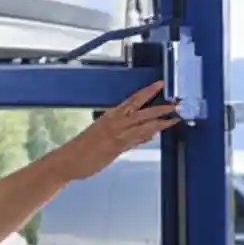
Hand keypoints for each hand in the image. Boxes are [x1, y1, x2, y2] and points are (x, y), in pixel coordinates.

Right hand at [49, 80, 179, 180]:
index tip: (160, 84)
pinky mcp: (115, 146)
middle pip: (141, 109)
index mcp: (110, 116)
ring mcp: (115, 134)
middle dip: (160, 106)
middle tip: (176, 103)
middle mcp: (114, 122)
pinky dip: (147, 135)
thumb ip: (129, 136)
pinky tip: (157, 132)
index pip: (133, 99)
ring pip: (142, 123)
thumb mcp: (106, 137)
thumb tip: (149, 133)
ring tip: (174, 117)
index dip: (147, 91)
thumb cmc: (83, 149)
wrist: (67, 160)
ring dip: (159, 120)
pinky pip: (135, 138)